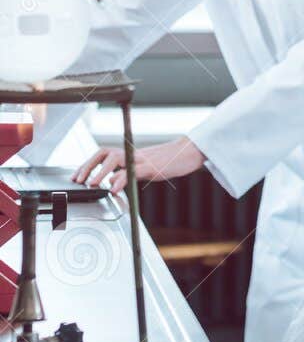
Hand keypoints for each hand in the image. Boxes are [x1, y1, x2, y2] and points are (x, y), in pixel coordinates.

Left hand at [73, 136, 205, 195]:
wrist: (188, 153)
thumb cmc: (168, 162)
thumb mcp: (145, 169)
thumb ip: (128, 174)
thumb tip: (113, 182)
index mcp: (130, 155)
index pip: (103, 154)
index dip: (88, 164)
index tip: (77, 176)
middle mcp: (132, 155)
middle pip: (104, 153)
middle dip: (89, 166)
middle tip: (79, 180)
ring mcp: (141, 159)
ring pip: (115, 158)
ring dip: (100, 171)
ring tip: (92, 184)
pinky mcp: (151, 166)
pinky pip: (133, 171)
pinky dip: (121, 179)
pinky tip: (115, 189)